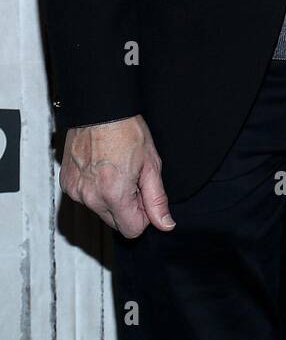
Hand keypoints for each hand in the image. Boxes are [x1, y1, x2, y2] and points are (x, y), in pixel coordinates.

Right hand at [59, 115, 174, 238]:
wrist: (99, 108)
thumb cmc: (126, 129)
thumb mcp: (151, 164)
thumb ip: (157, 199)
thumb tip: (165, 224)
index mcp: (114, 193)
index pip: (131, 230)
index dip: (143, 215)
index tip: (144, 195)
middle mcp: (90, 196)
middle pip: (115, 223)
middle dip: (127, 206)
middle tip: (131, 178)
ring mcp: (75, 190)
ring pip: (100, 210)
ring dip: (110, 198)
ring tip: (116, 170)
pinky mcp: (66, 183)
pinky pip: (85, 197)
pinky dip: (94, 189)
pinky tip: (101, 168)